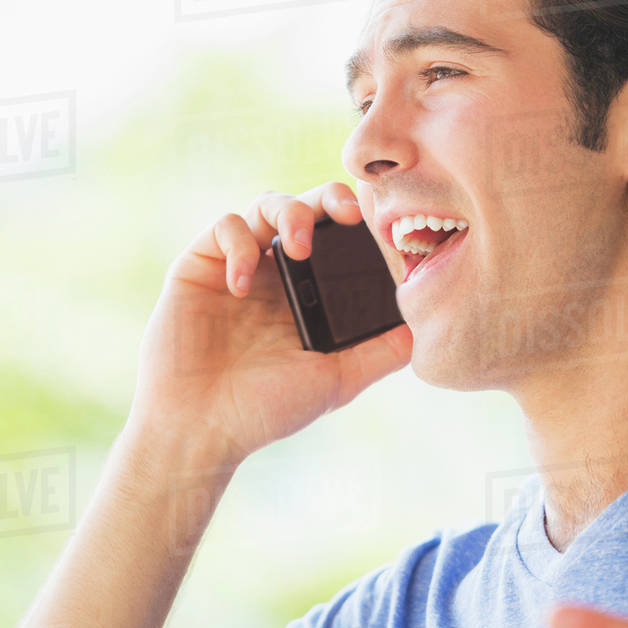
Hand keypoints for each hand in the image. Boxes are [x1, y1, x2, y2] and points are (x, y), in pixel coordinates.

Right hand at [126, 181, 411, 468]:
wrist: (200, 429)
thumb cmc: (266, 409)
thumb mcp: (338, 379)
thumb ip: (382, 352)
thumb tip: (428, 328)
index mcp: (311, 291)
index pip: (341, 236)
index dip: (361, 220)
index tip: (382, 224)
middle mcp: (277, 271)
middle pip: (308, 206)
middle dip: (330, 198)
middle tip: (348, 213)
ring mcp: (238, 264)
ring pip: (268, 204)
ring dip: (289, 214)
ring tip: (296, 248)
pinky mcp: (200, 265)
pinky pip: (224, 227)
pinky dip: (239, 245)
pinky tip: (243, 286)